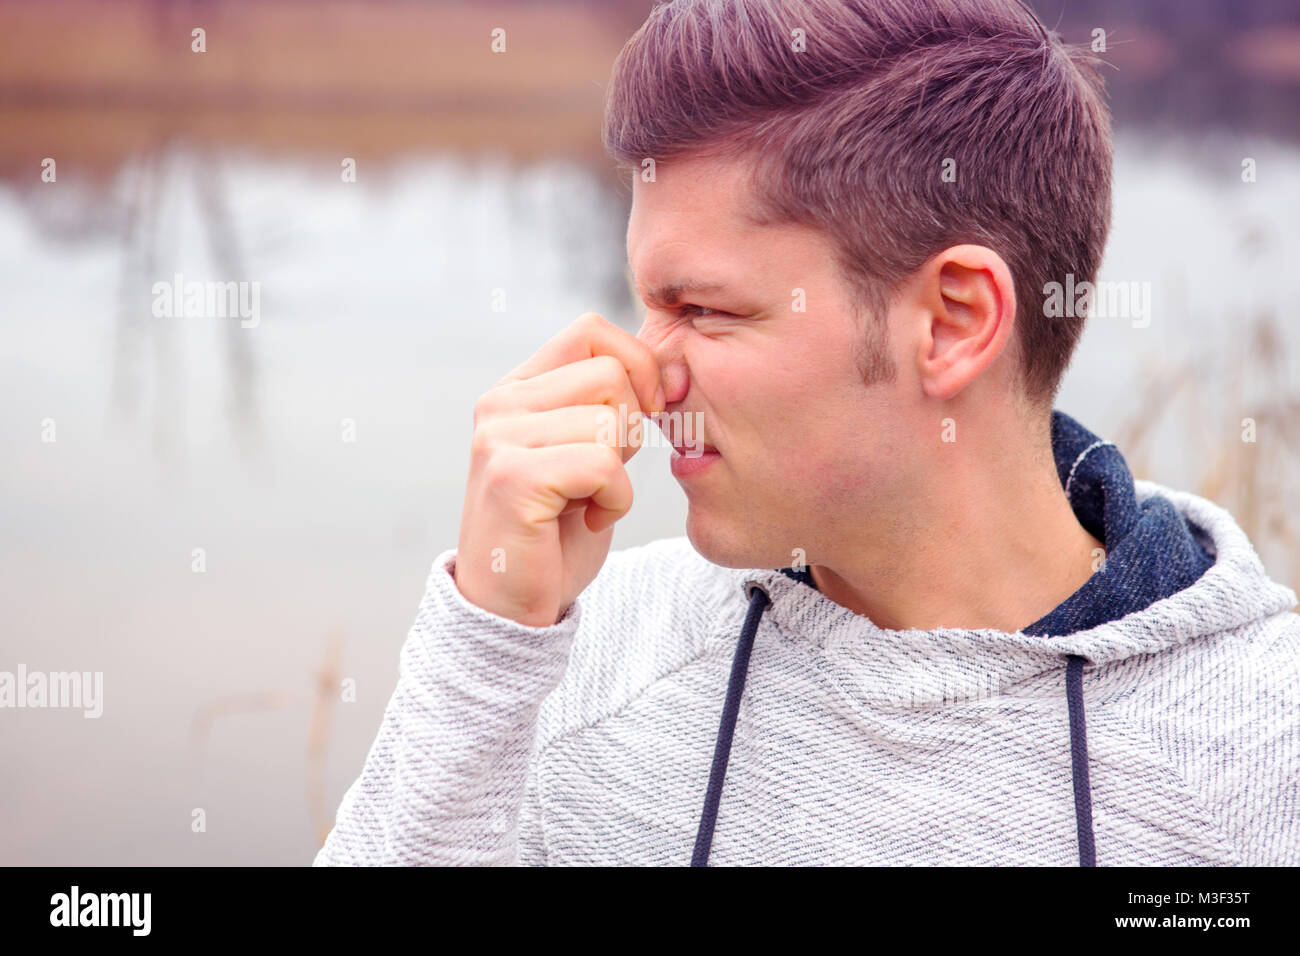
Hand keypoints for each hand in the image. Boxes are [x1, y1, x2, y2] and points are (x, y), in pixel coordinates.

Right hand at [453, 312, 663, 626]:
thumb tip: (672, 369)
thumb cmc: (558, 531)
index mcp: (519, 388)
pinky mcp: (512, 478)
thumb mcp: (588, 451)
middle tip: (601, 475)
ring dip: (620, 472)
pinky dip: (615, 500)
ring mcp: (500, 438)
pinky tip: (590, 521)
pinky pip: (602, 464)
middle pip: (610, 374)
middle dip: (630, 428)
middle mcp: (501, 403)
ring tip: (589, 501)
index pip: (593, 331)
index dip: (638, 367)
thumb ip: (612, 405)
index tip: (646, 416)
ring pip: (610, 420)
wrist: (514, 607)